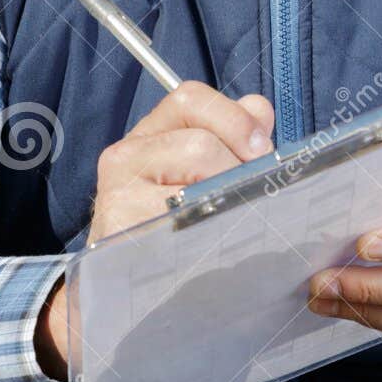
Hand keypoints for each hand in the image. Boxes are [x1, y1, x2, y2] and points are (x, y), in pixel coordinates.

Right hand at [85, 81, 274, 244]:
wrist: (137, 283)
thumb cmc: (179, 223)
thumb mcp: (204, 170)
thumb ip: (233, 134)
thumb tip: (257, 109)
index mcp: (151, 134)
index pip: (191, 98)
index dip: (235, 120)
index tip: (261, 149)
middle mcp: (127, 155)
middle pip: (201, 143)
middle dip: (239, 170)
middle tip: (250, 196)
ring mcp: (119, 192)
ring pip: (196, 182)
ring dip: (229, 202)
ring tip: (228, 222)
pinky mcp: (122, 228)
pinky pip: (185, 221)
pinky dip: (211, 231)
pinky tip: (210, 243)